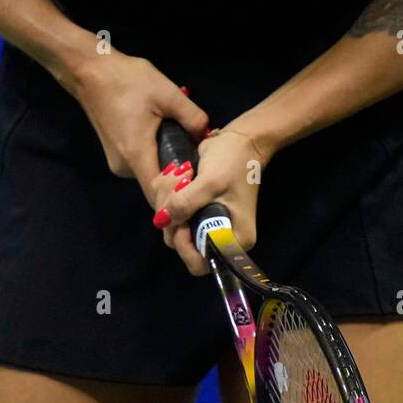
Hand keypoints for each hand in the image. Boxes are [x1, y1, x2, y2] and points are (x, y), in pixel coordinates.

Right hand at [54, 45, 207, 189]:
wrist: (90, 70)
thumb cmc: (127, 80)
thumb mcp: (168, 94)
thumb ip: (192, 117)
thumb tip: (207, 136)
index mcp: (136, 154)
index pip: (158, 196)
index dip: (179, 195)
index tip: (198, 182)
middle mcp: (124, 166)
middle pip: (155, 187)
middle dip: (178, 177)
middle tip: (199, 157)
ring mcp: (117, 161)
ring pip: (149, 174)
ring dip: (167, 164)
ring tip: (184, 142)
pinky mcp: (115, 153)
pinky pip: (141, 163)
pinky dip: (156, 156)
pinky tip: (166, 136)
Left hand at [149, 128, 266, 275]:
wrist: (240, 140)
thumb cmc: (233, 162)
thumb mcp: (210, 183)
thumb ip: (185, 204)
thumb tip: (162, 220)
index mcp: (233, 240)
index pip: (199, 262)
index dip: (184, 245)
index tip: (180, 220)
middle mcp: (219, 237)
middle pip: (180, 243)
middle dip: (172, 215)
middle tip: (178, 186)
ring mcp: (205, 223)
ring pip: (172, 225)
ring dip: (167, 200)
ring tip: (180, 175)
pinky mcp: (195, 209)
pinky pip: (172, 211)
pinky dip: (167, 194)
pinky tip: (177, 175)